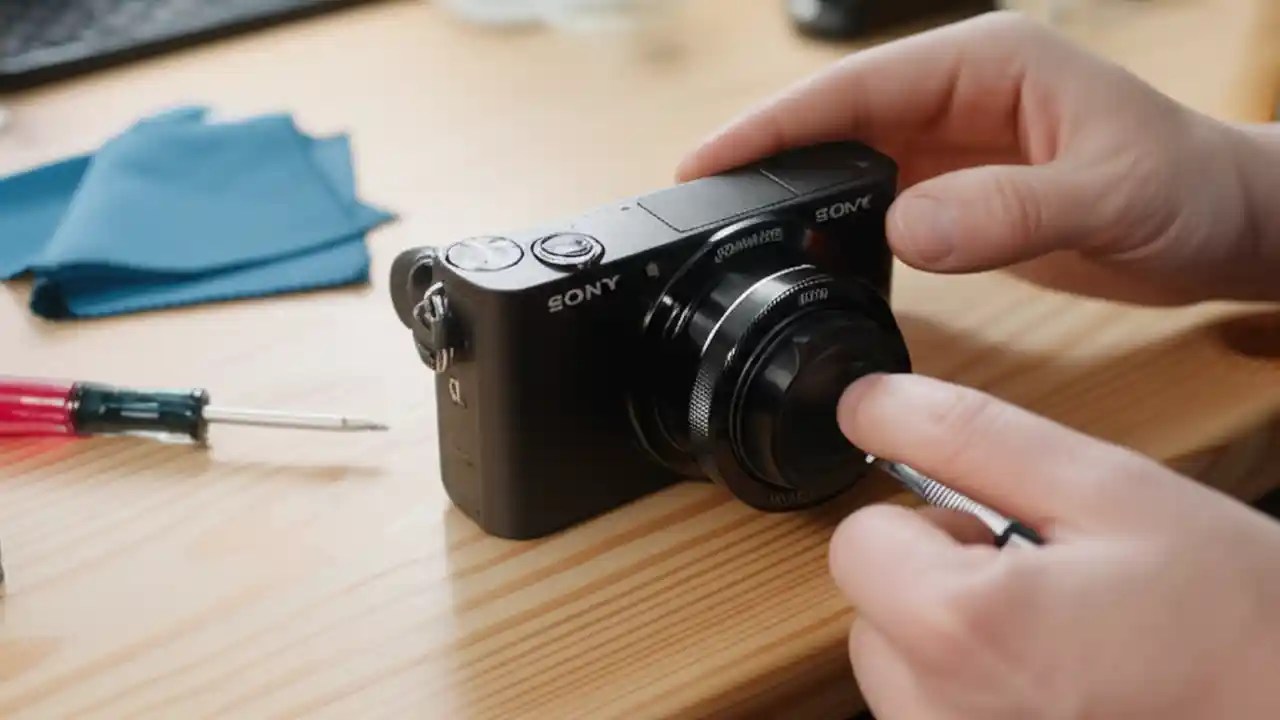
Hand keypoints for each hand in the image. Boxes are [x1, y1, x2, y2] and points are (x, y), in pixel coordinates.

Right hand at [677, 12, 1279, 304]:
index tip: (708, 161)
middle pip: (834, 122)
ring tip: (732, 234)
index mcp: (985, 65)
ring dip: (795, 197)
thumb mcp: (1107, 195)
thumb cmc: (1190, 188)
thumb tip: (902, 227)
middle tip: (699, 208)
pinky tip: (806, 257)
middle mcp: (958, 97)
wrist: (1225, 228)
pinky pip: (875, 206)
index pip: (855, 87)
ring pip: (847, 164)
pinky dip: (836, 230)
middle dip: (765, 160)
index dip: (774, 124)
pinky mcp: (955, 193)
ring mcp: (952, 146)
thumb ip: (1006, 211)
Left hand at [831, 373, 1279, 718]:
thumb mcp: (1106, 490)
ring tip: (1064, 644)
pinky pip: (936, 717)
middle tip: (1052, 592)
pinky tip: (1059, 687)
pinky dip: (978, 695)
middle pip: (872, 610)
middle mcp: (937, 719)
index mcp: (960, 631)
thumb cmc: (1237, 619)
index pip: (857, 541)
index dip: (932, 522)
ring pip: (902, 669)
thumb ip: (965, 436)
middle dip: (943, 584)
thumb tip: (862, 403)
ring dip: (960, 644)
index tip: (1008, 539)